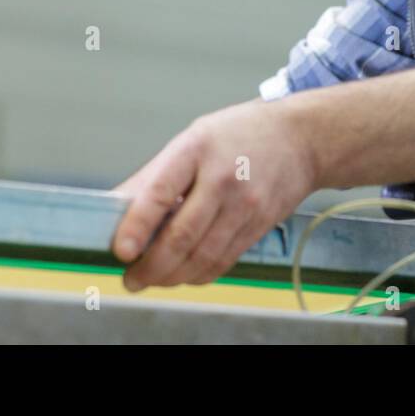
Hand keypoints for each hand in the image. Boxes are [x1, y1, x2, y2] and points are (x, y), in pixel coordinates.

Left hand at [110, 97, 317, 290]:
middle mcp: (222, 178)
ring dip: (172, 276)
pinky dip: (199, 274)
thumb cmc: (238, 135)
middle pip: (182, 235)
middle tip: (130, 278)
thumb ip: (155, 175)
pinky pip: (224, 260)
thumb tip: (114, 207)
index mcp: (196, 148)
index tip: (120, 249)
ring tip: (151, 280)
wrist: (300, 138)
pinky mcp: (260, 225)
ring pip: (203, 256)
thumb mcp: (192, 139)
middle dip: (151, 266)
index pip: (160, 191)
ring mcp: (245, 204)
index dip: (137, 225)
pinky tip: (183, 274)